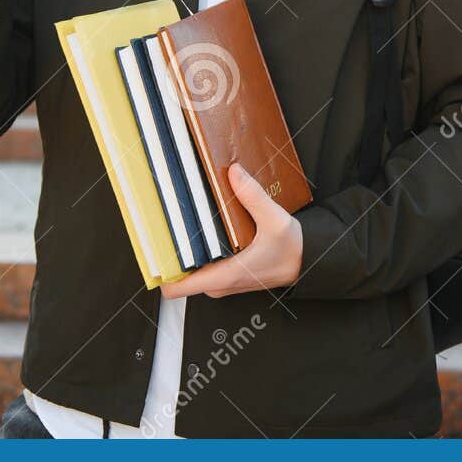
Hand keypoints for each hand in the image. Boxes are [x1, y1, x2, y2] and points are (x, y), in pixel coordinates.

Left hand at [160, 163, 303, 298]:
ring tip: (180, 220)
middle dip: (171, 250)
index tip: (154, 245)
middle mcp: (219, 283)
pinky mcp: (226, 275)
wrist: (307, 261)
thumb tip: (234, 173)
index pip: (176, 288)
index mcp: (225, 276)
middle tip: (166, 222)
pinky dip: (197, 249)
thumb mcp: (275, 221)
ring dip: (184, 249)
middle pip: (179, 274)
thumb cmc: (292, 249)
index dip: (160, 269)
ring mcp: (222, 281)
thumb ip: (253, 197)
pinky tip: (200, 227)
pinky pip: (202, 265)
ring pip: (190, 269)